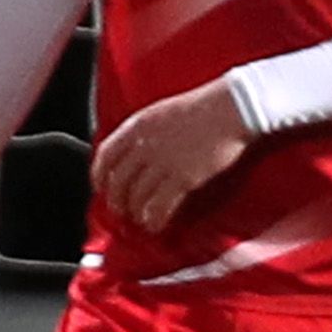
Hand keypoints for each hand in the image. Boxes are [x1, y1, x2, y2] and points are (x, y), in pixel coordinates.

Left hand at [92, 81, 252, 231]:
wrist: (232, 109)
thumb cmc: (205, 107)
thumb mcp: (163, 112)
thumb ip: (146, 131)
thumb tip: (139, 150)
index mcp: (136, 127)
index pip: (105, 156)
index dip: (100, 176)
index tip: (102, 186)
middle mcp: (144, 146)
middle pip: (119, 181)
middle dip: (117, 200)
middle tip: (120, 210)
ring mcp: (163, 163)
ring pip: (138, 196)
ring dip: (136, 212)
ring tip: (140, 220)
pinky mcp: (183, 178)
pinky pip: (161, 205)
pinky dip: (155, 218)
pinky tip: (156, 224)